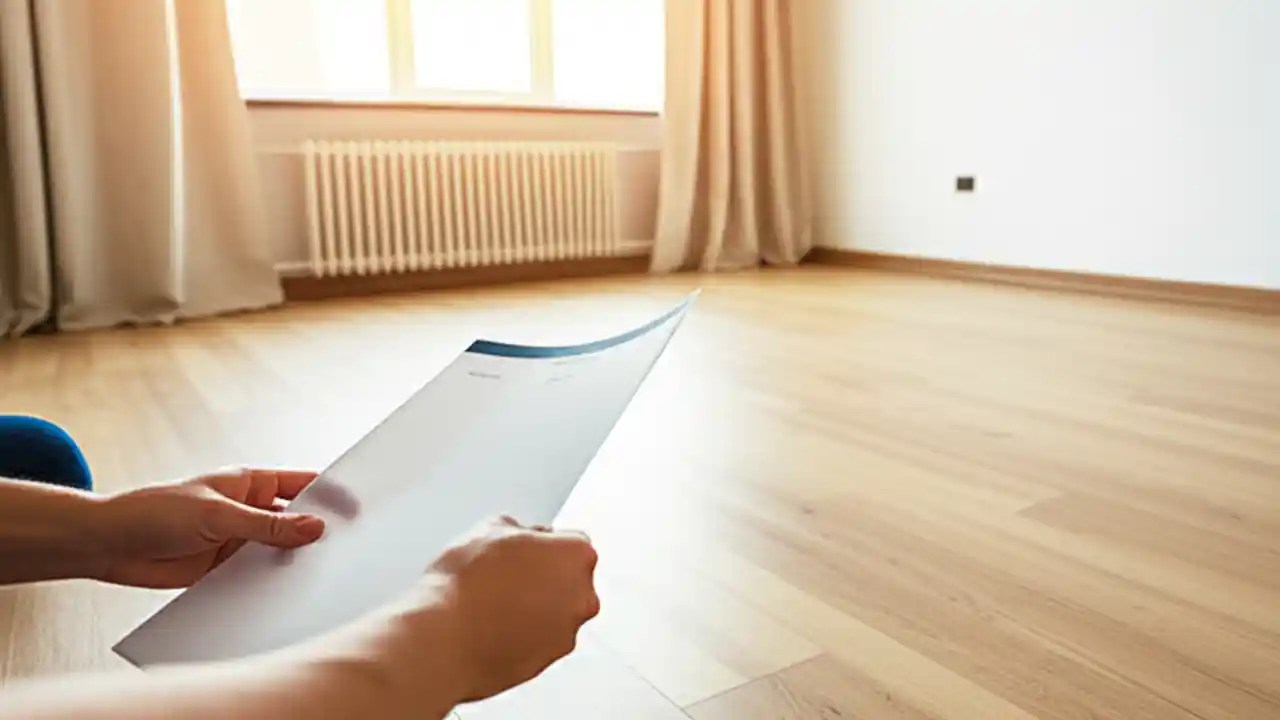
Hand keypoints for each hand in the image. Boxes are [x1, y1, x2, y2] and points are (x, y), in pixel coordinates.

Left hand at [92, 468, 325, 587]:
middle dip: (317, 532)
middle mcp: (249, 509)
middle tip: (345, 548)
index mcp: (251, 483)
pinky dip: (271, 582)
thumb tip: (315, 527)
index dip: (330, 494)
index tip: (356, 509)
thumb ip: (268, 525)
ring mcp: (238, 539)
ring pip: (279, 550)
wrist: (109, 546)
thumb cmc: (154, 513)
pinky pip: (258, 575)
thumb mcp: (218, 516)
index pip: (303, 484)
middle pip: (296, 519)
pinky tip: (284, 592)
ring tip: (319, 574)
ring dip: (292, 560)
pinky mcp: (225, 568)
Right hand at [352, 516, 599, 710]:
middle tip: (506, 576)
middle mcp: (583, 596)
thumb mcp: (487, 529)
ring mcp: (567, 633)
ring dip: (534, 608)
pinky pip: (539, 642)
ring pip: (555, 614)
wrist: (444, 639)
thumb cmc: (465, 585)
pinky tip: (492, 628)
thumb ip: (517, 528)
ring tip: (493, 604)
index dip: (539, 544)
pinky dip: (523, 635)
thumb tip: (517, 535)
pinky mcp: (547, 664)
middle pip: (568, 580)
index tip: (521, 550)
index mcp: (577, 555)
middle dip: (543, 577)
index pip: (569, 542)